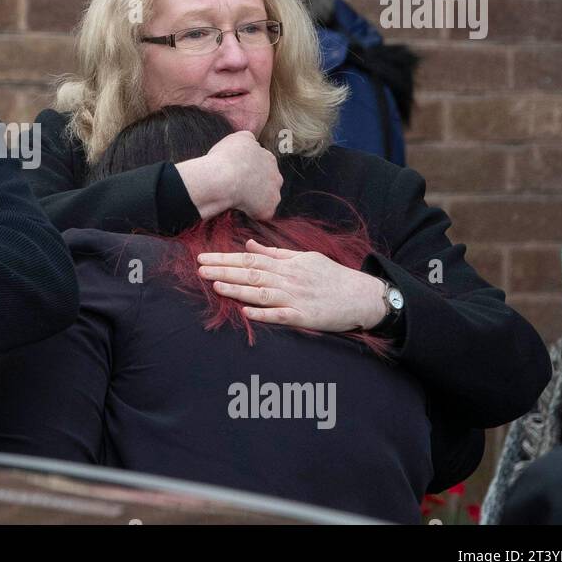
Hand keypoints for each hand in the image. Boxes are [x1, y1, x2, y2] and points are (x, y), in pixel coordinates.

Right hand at [175, 130, 281, 221]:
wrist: (224, 178)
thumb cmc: (226, 158)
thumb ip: (248, 140)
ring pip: (265, 199)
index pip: (262, 165)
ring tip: (236, 200)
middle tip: (237, 187)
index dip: (249, 170)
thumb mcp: (238, 138)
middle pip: (267, 182)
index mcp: (268, 158)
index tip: (237, 173)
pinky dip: (250, 213)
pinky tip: (238, 209)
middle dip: (255, 185)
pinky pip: (260, 213)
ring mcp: (274, 193)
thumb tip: (249, 142)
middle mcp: (276, 175)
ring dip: (254, 200)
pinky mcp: (268, 209)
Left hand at [197, 238, 386, 331]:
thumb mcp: (305, 258)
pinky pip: (281, 315)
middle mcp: (289, 279)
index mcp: (287, 264)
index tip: (204, 257)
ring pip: (261, 292)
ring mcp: (296, 298)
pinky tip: (246, 312)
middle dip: (223, 270)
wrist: (362, 295)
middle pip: (251, 273)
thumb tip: (250, 244)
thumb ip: (276, 253)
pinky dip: (263, 314)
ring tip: (215, 286)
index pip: (250, 258)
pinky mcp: (304, 317)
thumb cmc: (332, 276)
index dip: (226, 258)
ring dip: (237, 289)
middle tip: (199, 268)